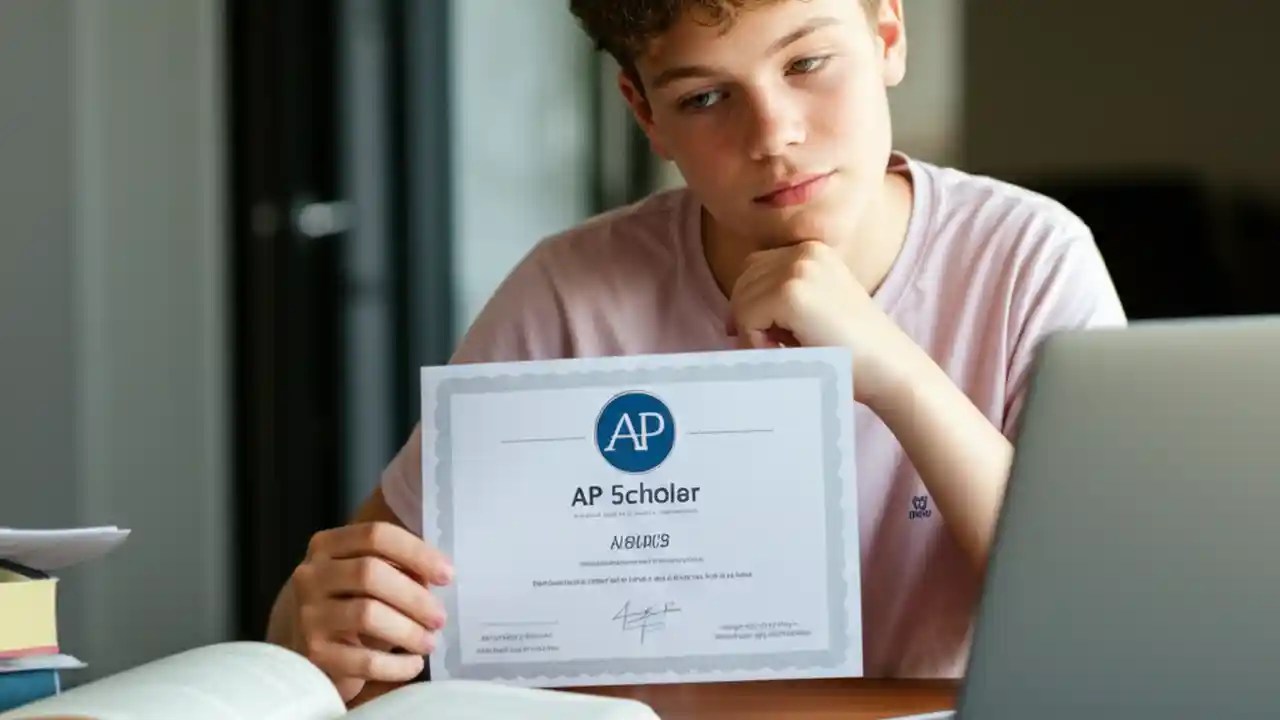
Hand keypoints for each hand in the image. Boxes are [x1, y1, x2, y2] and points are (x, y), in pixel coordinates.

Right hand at [286, 522, 451, 701]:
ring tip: (430, 642)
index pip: (376, 535)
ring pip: (367, 614)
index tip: (447, 574)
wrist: (302, 650)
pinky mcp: (313, 653)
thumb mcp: (364, 578)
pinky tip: (413, 665)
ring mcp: (308, 614)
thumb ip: (397, 568)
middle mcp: (311, 575)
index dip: (416, 552)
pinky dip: (396, 665)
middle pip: (370, 573)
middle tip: (440, 617)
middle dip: (415, 597)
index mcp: (327, 545)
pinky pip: (364, 659)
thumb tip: (438, 576)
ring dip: (408, 630)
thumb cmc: (346, 604)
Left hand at [726, 240, 912, 405]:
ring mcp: (797, 270)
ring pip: (741, 301)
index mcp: (812, 251)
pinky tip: (783, 354)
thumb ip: (779, 302)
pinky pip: (746, 318)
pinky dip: (755, 342)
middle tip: (772, 349)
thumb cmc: (851, 351)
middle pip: (742, 282)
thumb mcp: (814, 311)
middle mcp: (804, 252)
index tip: (763, 335)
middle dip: (747, 318)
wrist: (888, 369)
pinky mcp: (790, 293)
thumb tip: (730, 317)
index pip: (753, 269)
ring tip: (782, 352)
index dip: (749, 304)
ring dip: (752, 333)